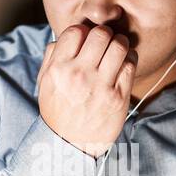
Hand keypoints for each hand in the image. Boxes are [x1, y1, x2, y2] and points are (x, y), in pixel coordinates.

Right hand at [36, 23, 137, 157]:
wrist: (70, 145)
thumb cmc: (57, 111)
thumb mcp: (44, 83)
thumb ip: (52, 57)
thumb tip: (64, 36)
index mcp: (59, 69)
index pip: (76, 30)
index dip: (83, 31)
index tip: (86, 39)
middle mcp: (79, 75)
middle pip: (100, 34)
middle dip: (104, 34)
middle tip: (105, 42)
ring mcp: (100, 86)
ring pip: (119, 45)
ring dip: (120, 44)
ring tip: (116, 51)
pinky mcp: (118, 97)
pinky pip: (131, 65)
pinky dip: (130, 59)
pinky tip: (123, 64)